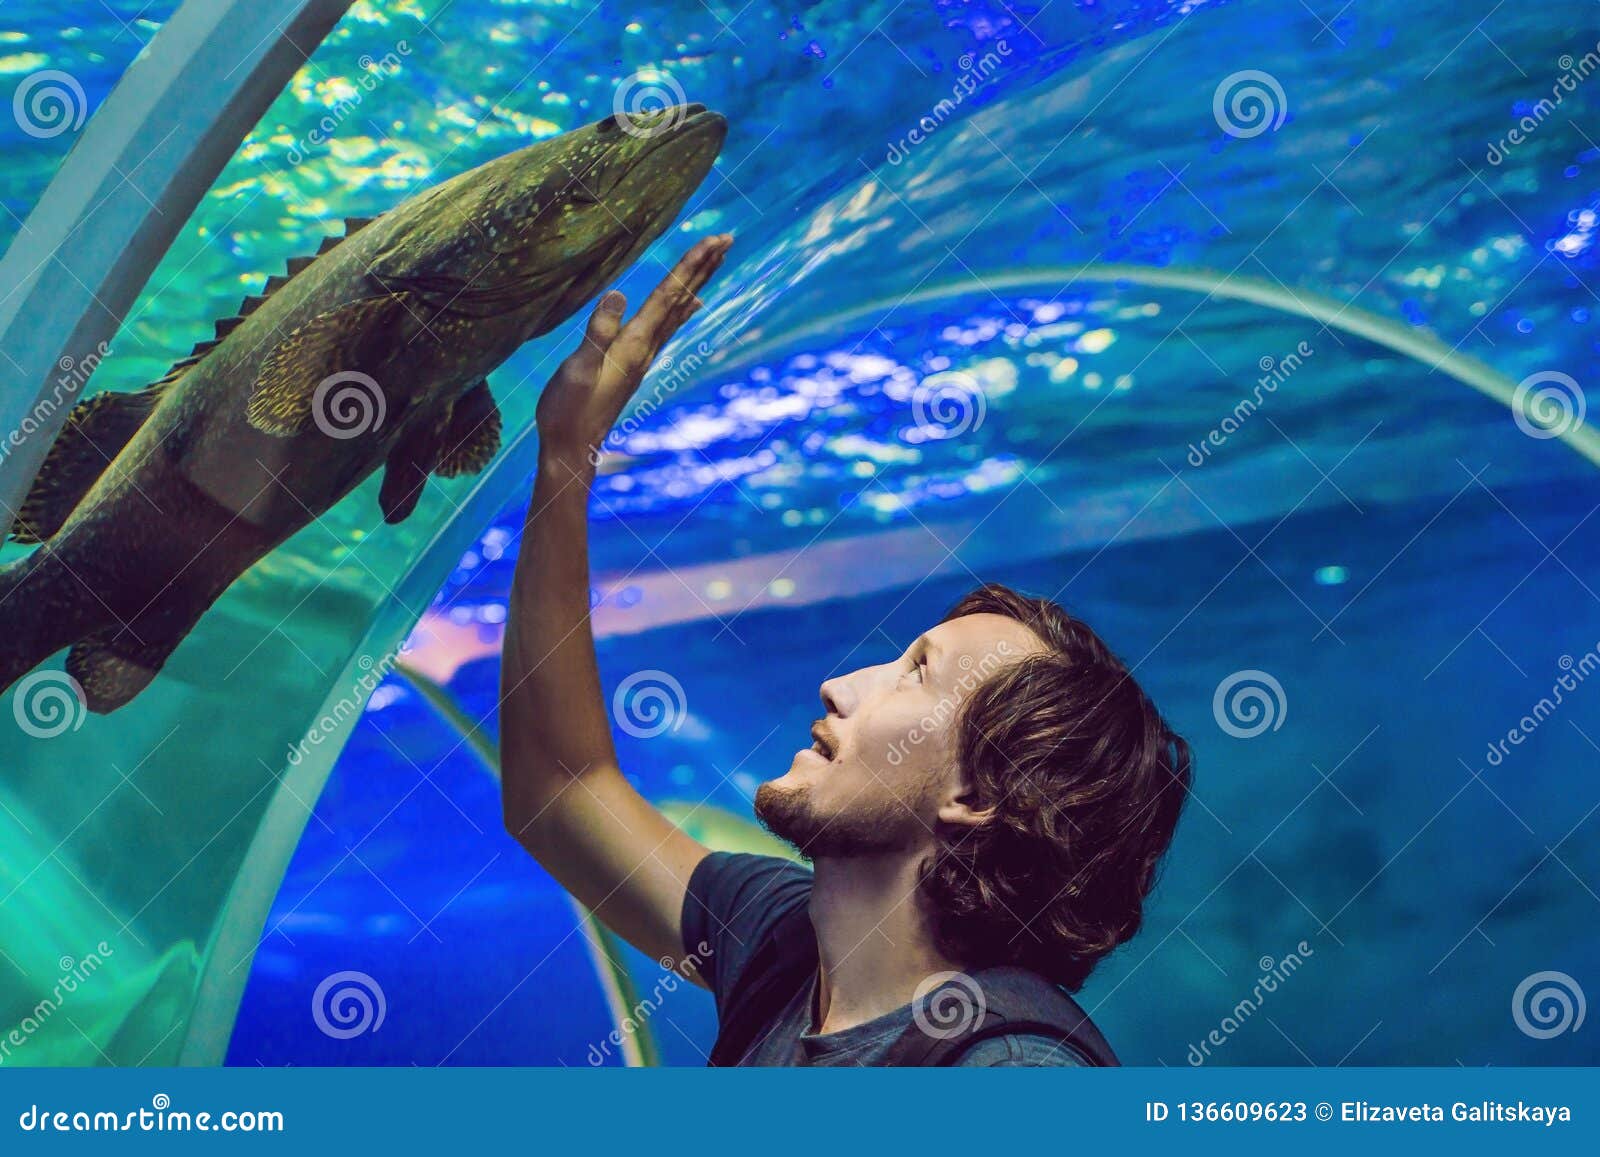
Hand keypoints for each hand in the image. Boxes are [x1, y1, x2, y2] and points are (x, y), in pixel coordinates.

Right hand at [535, 233, 732, 470]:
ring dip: (696, 282)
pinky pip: (668, 327)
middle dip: (703, 266)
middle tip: (727, 238)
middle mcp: (646, 348)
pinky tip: (692, 304)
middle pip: (681, 299)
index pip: (668, 296)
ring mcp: (642, 356)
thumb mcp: (577, 369)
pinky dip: (682, 308)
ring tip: (715, 259)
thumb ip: (598, 333)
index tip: (713, 240)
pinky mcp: (634, 363)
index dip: (690, 265)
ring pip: (678, 311)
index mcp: (634, 344)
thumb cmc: (568, 410)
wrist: (571, 447)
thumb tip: (618, 293)